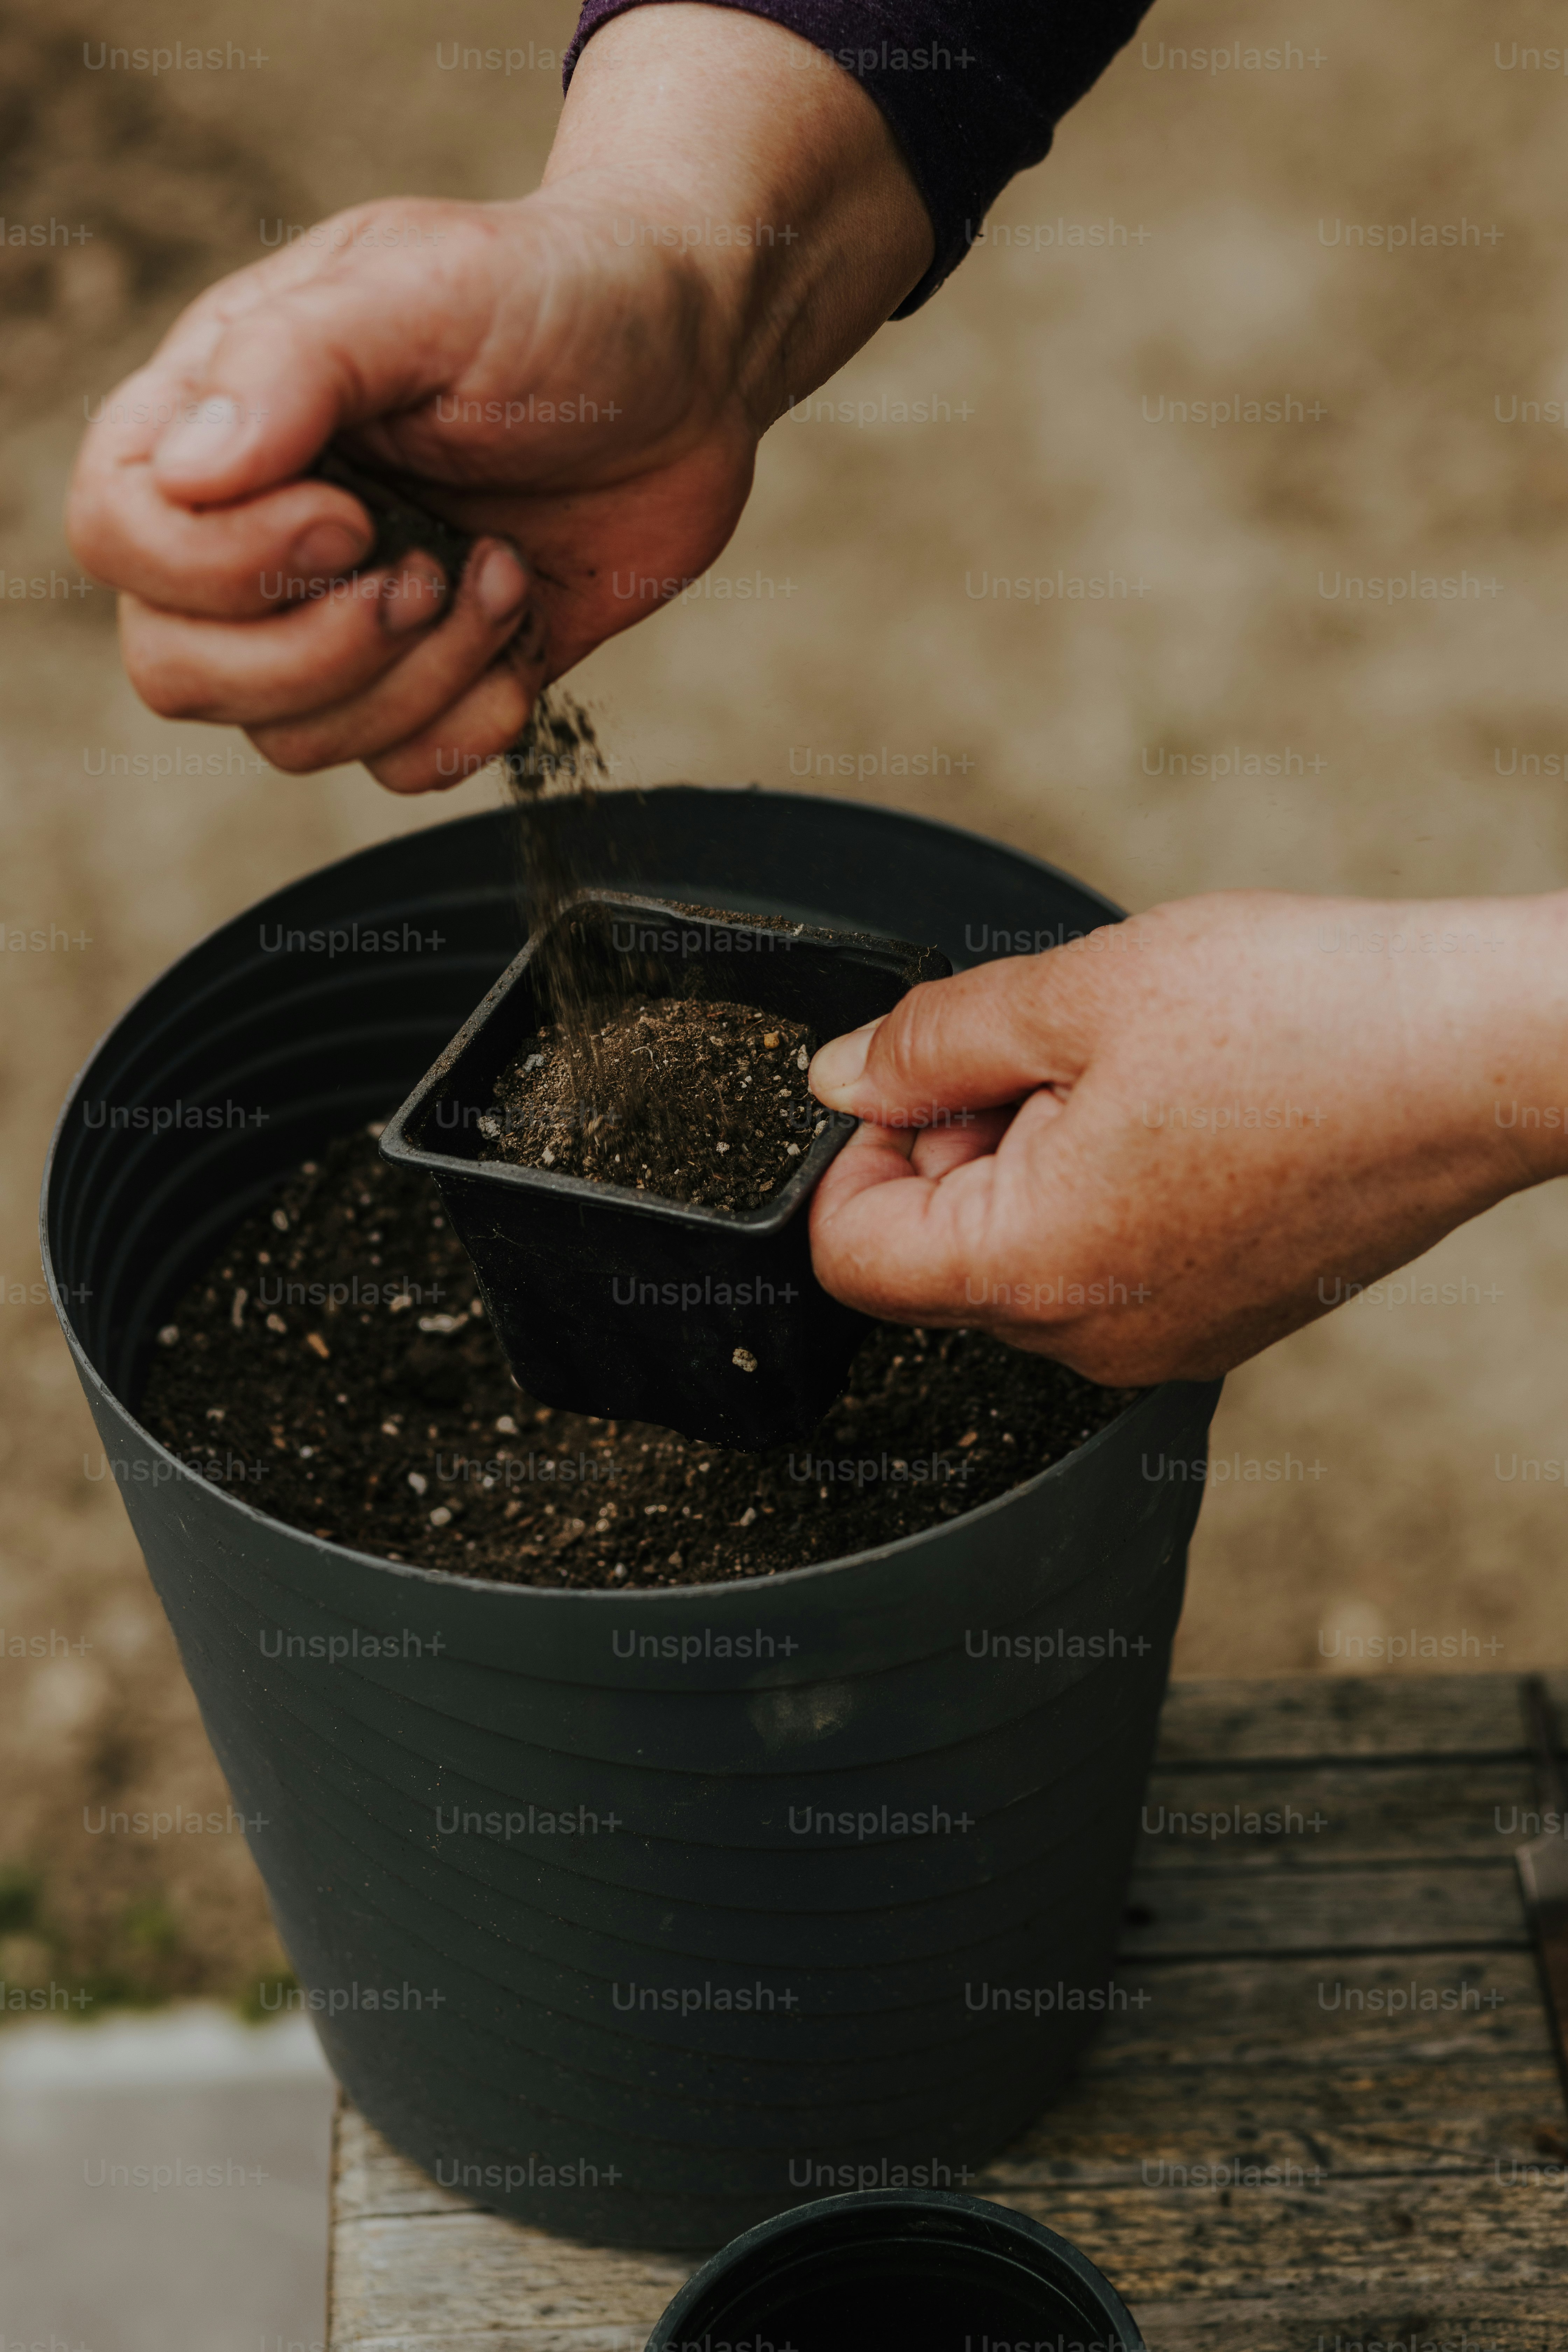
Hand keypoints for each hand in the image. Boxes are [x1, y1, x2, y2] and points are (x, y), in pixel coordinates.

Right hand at [65, 5, 929, 792]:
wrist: (694, 361)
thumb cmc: (557, 298)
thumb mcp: (426, 286)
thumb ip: (294, 363)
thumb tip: (190, 471)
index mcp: (224, 418)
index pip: (121, 535)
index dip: (219, 563)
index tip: (352, 514)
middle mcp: (260, 530)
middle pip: (179, 670)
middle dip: (317, 651)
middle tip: (429, 569)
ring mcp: (341, 615)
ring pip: (293, 737)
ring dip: (417, 678)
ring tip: (501, 573)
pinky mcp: (434, 674)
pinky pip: (397, 770)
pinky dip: (466, 729)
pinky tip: (525, 635)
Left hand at [807, 891, 1567, 1383]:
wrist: (1477, 1057)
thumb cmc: (1305, 1020)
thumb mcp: (1078, 994)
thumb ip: (930, 1044)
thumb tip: (843, 1078)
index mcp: (1040, 1271)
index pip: (850, 1254)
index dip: (858, 1149)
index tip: (918, 1074)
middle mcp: (1095, 1341)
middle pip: (933, 1259)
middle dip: (953, 1146)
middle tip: (1050, 1052)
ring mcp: (1162, 1343)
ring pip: (1019, 1259)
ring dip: (1031, 1159)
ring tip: (1131, 1076)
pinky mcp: (1216, 1322)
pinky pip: (1102, 1267)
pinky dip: (1102, 1188)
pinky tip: (1176, 1114)